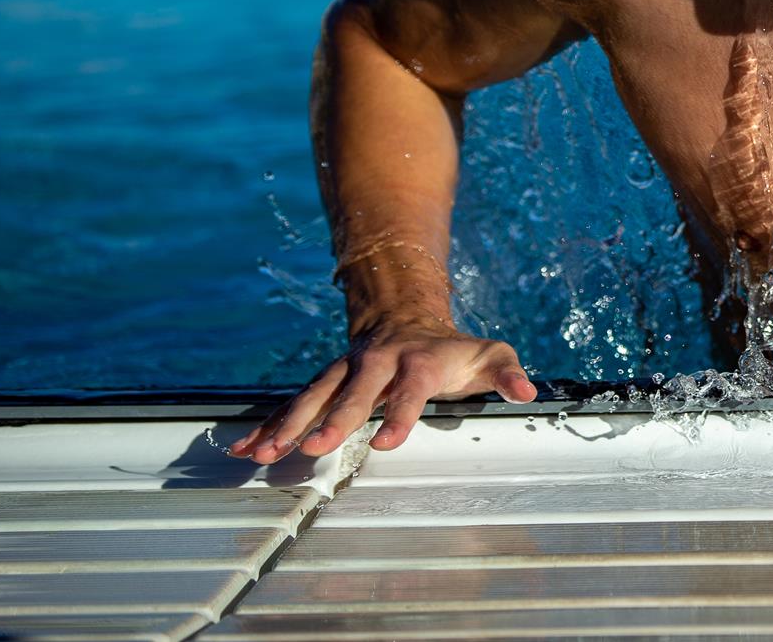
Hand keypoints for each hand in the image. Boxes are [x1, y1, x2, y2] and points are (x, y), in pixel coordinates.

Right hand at [227, 317, 536, 462]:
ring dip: (289, 423)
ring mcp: (347, 370)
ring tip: (264, 453)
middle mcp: (377, 363)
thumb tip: (528, 391)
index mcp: (418, 361)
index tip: (387, 443)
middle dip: (333, 418)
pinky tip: (245, 448)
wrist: (408, 318)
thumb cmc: (453, 349)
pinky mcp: (326, 381)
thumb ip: (507, 372)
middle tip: (314, 447)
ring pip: (314, 395)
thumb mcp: (489, 354)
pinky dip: (269, 424)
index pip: (411, 389)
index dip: (401, 415)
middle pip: (353, 391)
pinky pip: (295, 403)